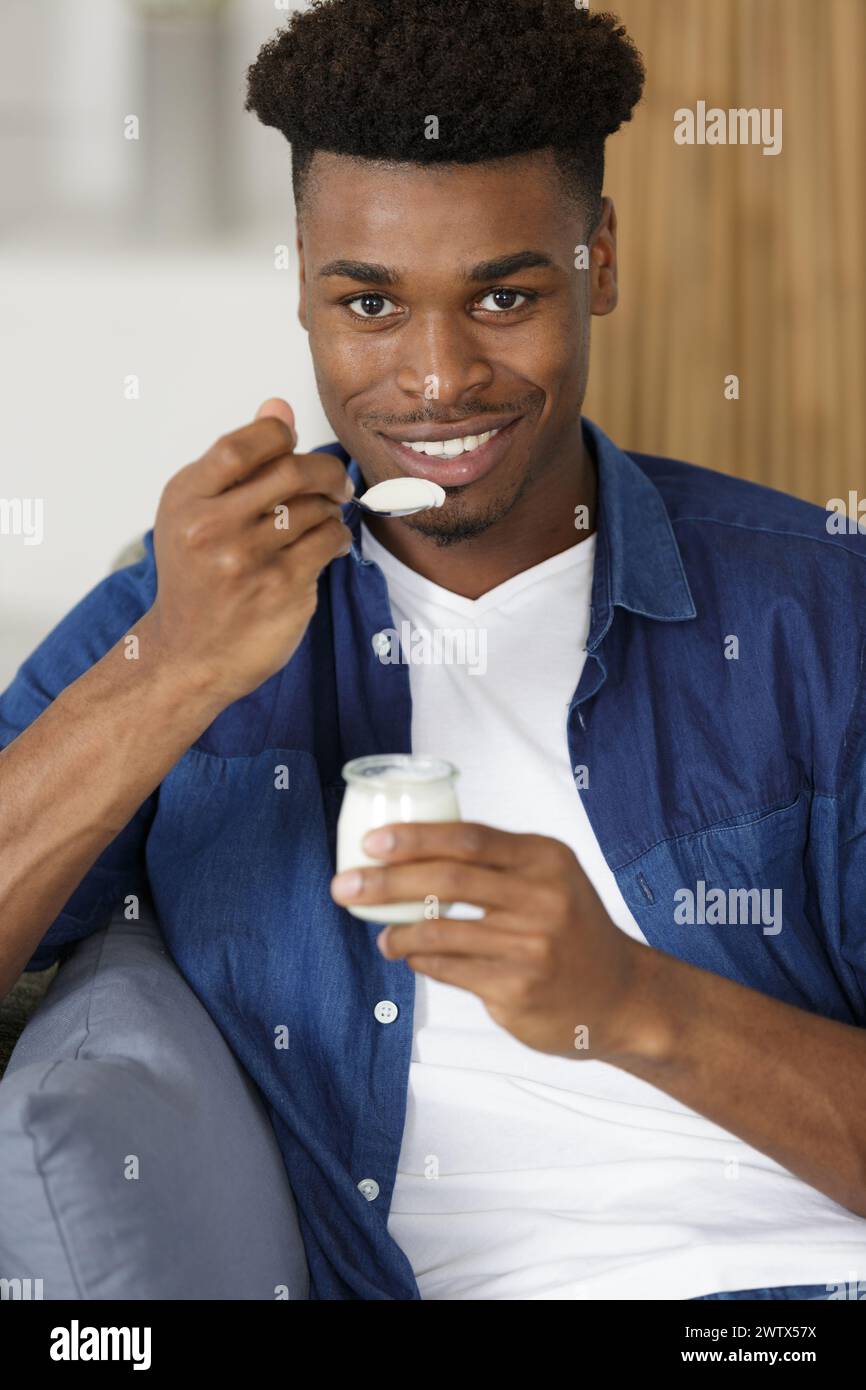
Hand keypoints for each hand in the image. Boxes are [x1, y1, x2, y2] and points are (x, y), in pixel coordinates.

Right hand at [143, 397, 354, 709]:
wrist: (190, 655)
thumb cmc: (197, 579)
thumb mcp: (194, 514)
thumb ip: (236, 462)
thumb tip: (279, 406)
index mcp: (186, 499)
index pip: (243, 443)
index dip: (279, 434)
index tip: (292, 445)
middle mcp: (211, 528)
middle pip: (290, 470)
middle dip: (325, 471)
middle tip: (335, 483)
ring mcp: (247, 560)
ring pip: (316, 507)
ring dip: (332, 508)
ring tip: (326, 519)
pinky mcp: (281, 588)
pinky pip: (328, 542)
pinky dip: (338, 538)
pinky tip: (331, 544)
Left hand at [330, 821, 650, 1061]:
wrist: (620, 995)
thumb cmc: (572, 928)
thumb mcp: (549, 877)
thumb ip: (495, 862)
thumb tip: (411, 849)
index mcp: (544, 859)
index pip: (468, 838)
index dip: (414, 837)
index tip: (371, 842)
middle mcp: (542, 898)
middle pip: (447, 880)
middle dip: (386, 882)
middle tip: (345, 886)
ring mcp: (531, 946)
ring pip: (441, 930)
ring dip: (398, 930)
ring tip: (380, 934)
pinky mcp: (518, 988)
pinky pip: (450, 969)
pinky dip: (422, 960)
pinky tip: (412, 955)